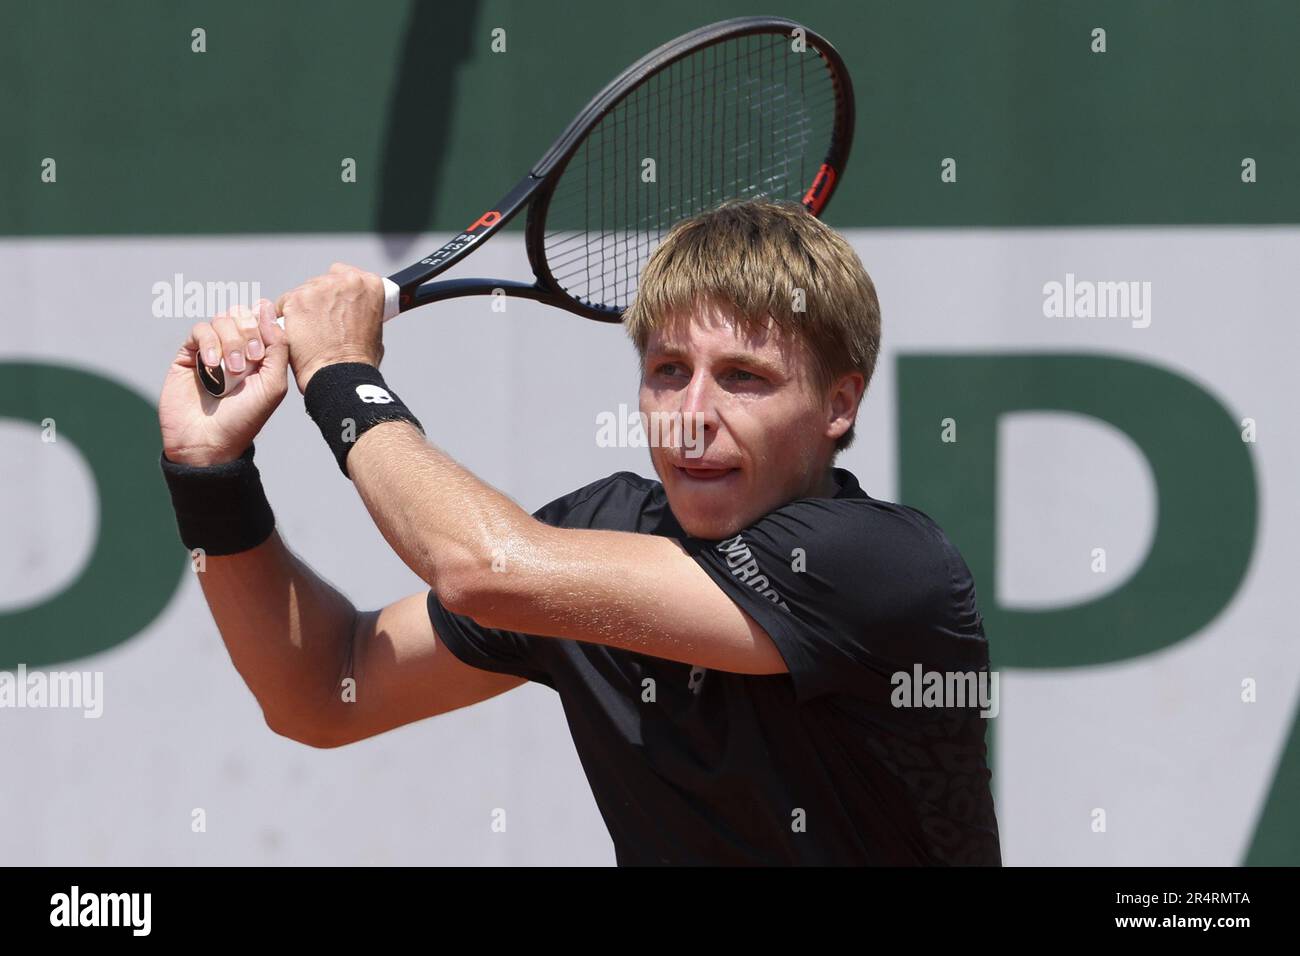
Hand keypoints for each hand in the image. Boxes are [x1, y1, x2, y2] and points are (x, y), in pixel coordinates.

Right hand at [159, 300, 288, 465]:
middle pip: (242, 314)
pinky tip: (212, 366)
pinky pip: (200, 331)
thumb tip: (266, 308)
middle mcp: (237, 348)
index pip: (263, 318)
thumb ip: (278, 347)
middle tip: (250, 360)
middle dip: (248, 332)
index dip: (264, 323)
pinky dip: (209, 344)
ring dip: (230, 341)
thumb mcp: (273, 384)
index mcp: (261, 354)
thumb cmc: (244, 418)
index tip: (263, 348)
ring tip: (232, 370)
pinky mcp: (189, 354)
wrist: (208, 441)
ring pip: (221, 319)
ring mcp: (213, 349)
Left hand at [277, 262, 386, 393]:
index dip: (337, 292)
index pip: (346, 275)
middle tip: (321, 324)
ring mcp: (319, 288)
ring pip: (303, 291)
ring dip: (303, 308)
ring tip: (309, 333)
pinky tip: (295, 334)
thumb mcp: (375, 330)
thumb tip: (353, 314)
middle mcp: (346, 280)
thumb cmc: (358, 361)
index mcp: (370, 285)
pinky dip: (287, 318)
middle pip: (323, 281)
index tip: (335, 304)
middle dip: (320, 300)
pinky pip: (285, 303)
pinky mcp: (296, 299)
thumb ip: (362, 312)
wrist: (339, 376)